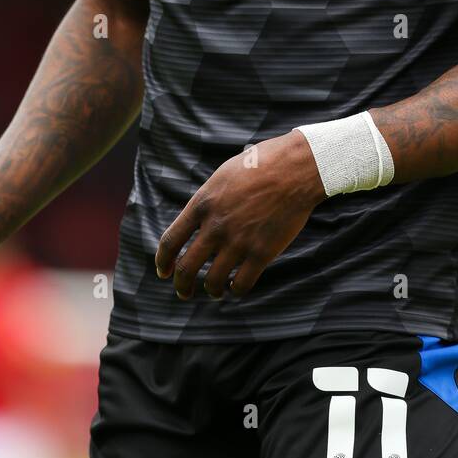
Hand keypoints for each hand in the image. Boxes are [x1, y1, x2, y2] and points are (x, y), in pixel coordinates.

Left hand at [154, 128, 325, 299]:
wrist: (294, 169)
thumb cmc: (260, 165)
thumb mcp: (222, 176)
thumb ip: (208, 200)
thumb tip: (198, 220)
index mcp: (202, 204)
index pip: (170, 241)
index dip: (163, 261)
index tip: (164, 271)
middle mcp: (215, 226)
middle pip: (186, 268)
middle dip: (182, 285)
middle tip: (184, 292)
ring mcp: (238, 242)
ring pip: (213, 281)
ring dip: (211, 290)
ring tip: (215, 291)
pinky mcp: (261, 253)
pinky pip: (242, 284)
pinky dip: (236, 290)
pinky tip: (237, 287)